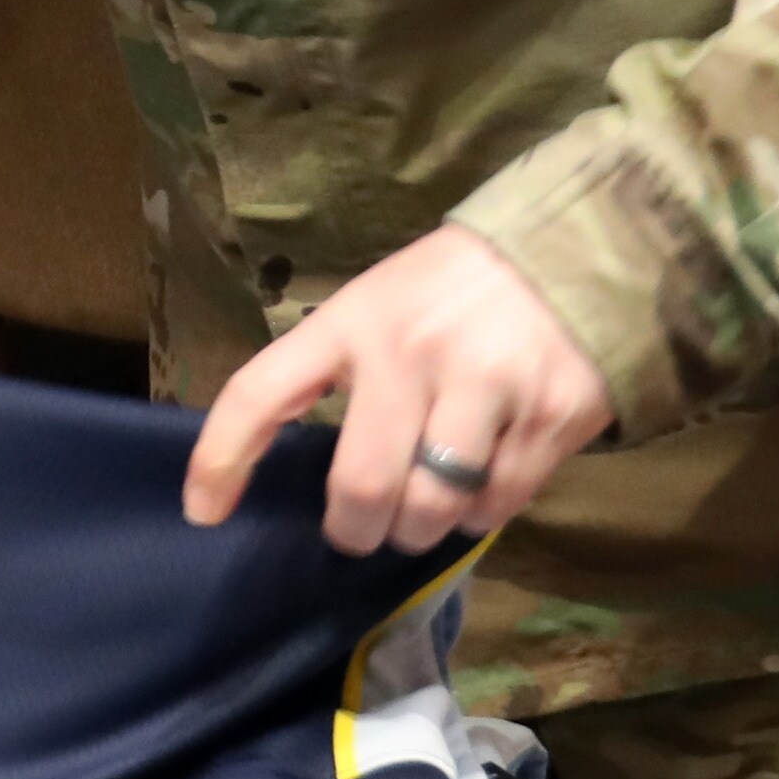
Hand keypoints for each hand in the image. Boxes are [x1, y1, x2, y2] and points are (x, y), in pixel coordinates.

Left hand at [180, 225, 616, 554]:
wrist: (576, 249)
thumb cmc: (456, 288)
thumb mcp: (381, 302)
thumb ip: (343, 371)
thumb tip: (316, 469)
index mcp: (352, 321)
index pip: (261, 392)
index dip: (221, 459)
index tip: (202, 512)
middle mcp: (411, 353)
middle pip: (361, 485)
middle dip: (354, 529)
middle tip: (359, 529)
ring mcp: (485, 386)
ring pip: (430, 507)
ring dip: (419, 529)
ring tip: (422, 513)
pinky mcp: (550, 417)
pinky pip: (497, 505)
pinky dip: (480, 514)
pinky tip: (480, 486)